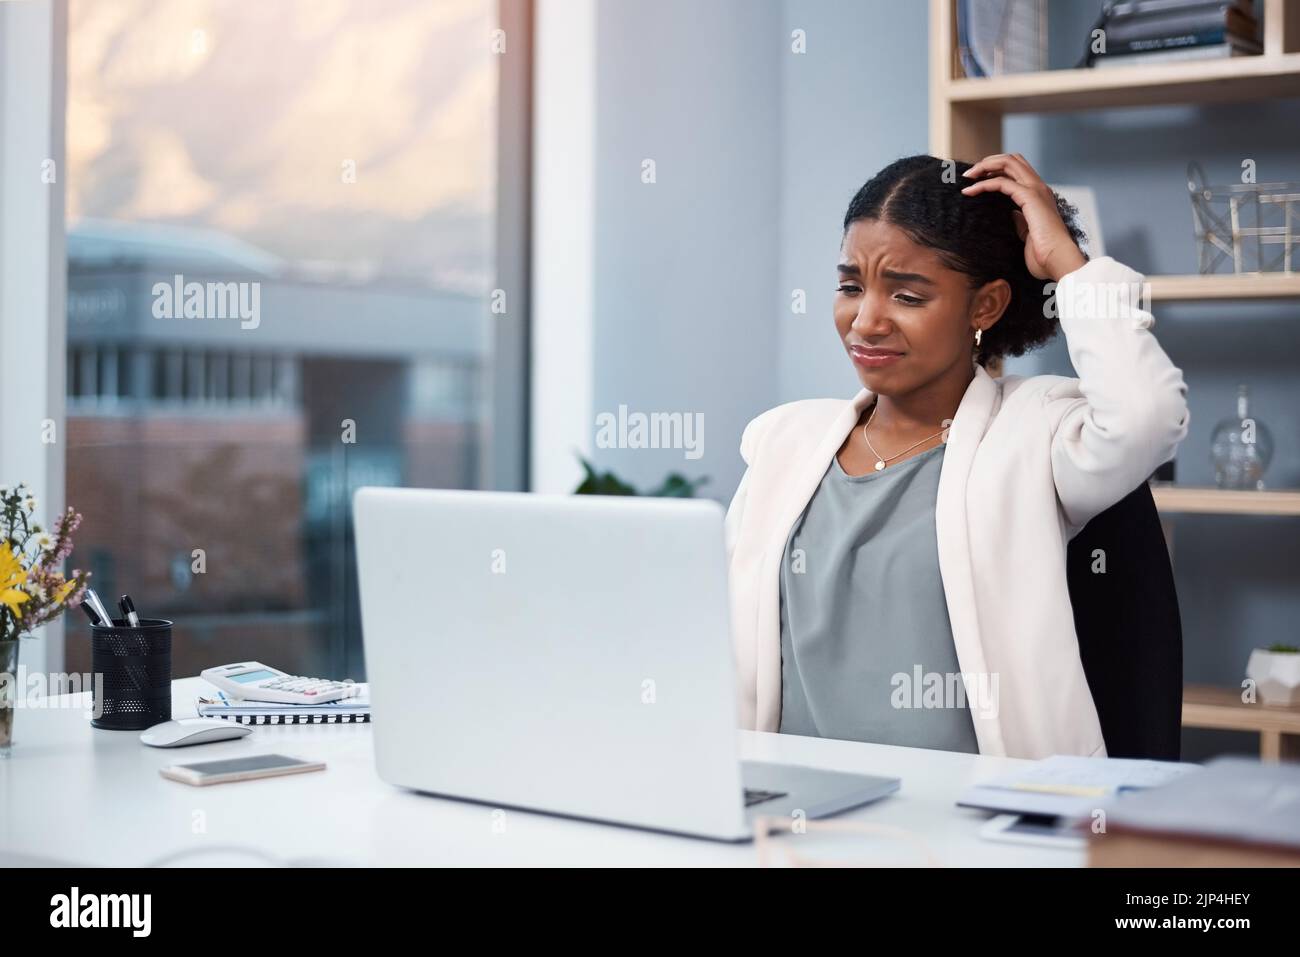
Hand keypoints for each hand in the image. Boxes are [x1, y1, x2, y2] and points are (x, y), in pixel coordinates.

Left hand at [960, 153, 1086, 282]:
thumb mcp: (1028, 234)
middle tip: (969, 174)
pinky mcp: (1030, 197)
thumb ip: (1020, 221)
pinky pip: (1002, 183)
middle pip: (1012, 159)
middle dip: (988, 162)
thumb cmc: (1044, 255)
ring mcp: (1036, 190)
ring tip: (967, 177)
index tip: (977, 180)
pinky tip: (970, 192)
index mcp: (1039, 195)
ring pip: (1008, 162)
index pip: (1017, 169)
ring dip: (984, 166)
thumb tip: (1011, 214)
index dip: (996, 169)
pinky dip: (983, 184)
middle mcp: (1039, 188)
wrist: (1057, 261)